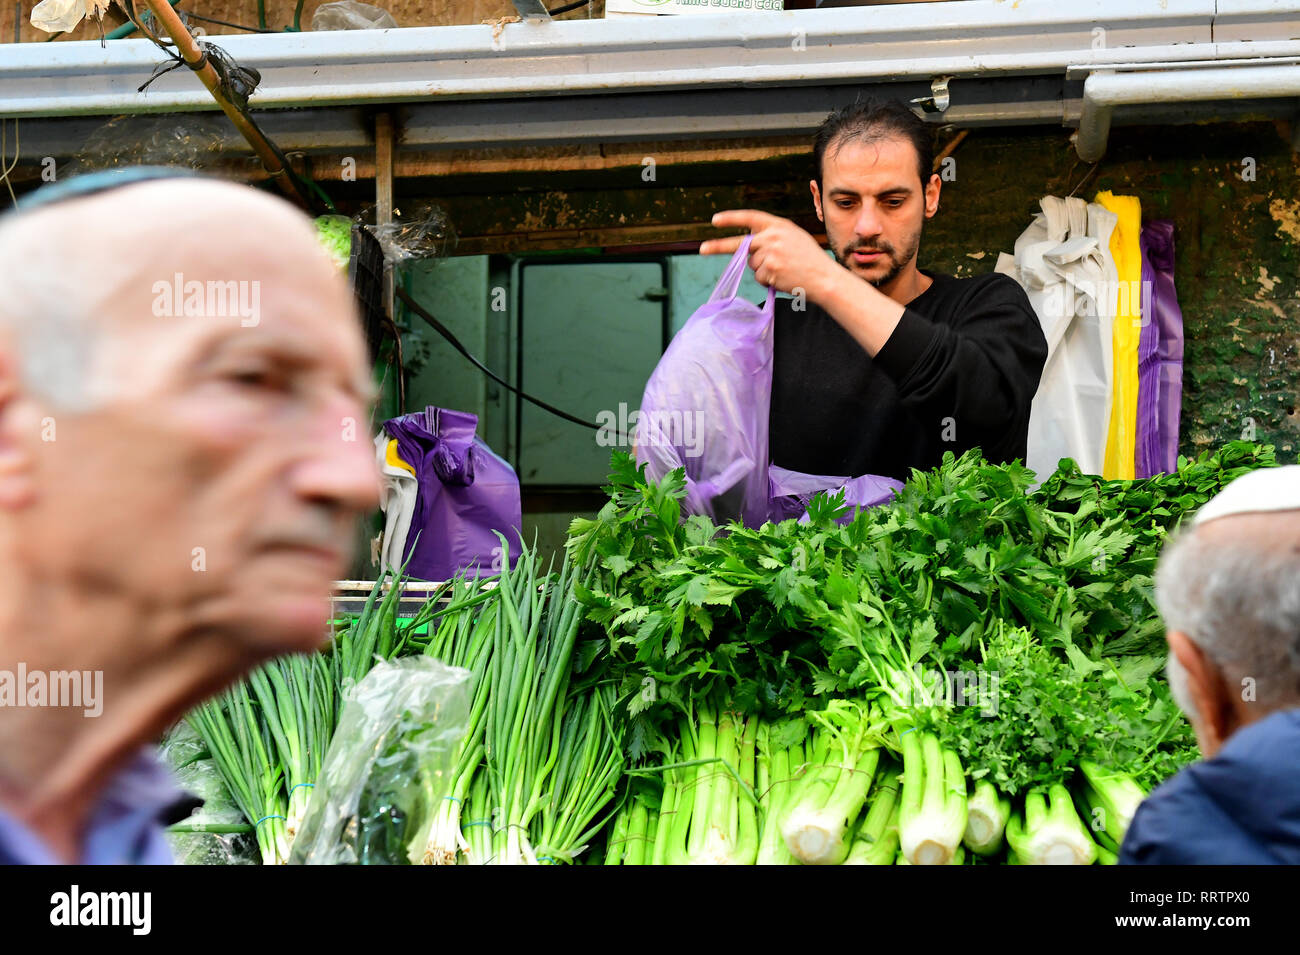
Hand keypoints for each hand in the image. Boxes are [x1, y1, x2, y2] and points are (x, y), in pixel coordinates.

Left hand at [698, 209, 835, 300]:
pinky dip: (767, 281)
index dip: (731, 219)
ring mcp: (770, 254)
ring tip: (783, 270)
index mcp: (779, 225)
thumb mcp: (793, 238)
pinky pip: (758, 277)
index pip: (750, 218)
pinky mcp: (769, 270)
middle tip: (702, 249)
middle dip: (718, 247)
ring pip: (751, 265)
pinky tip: (783, 278)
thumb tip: (746, 246)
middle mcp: (772, 237)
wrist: (825, 278)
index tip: (715, 221)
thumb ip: (771, 236)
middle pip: (739, 244)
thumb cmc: (810, 259)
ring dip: (762, 270)